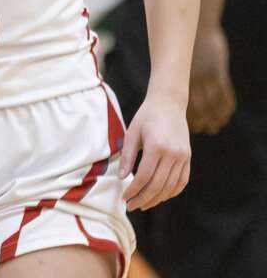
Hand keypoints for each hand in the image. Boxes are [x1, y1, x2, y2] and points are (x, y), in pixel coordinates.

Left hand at [120, 91, 191, 210]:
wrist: (169, 104)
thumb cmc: (146, 117)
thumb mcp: (132, 133)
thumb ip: (128, 156)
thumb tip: (122, 178)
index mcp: (157, 146)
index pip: (145, 177)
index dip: (133, 190)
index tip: (124, 197)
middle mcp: (173, 154)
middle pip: (158, 185)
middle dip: (143, 198)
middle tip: (131, 207)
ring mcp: (183, 157)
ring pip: (171, 186)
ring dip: (157, 199)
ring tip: (143, 204)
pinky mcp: (188, 158)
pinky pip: (182, 181)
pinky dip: (171, 192)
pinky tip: (160, 197)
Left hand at [187, 26, 235, 133]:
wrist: (198, 29)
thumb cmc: (185, 48)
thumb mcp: (178, 65)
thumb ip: (179, 81)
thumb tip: (175, 99)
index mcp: (181, 79)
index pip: (186, 105)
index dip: (191, 118)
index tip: (195, 128)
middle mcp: (193, 79)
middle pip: (200, 107)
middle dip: (205, 120)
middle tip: (209, 130)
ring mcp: (207, 75)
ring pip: (214, 102)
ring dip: (217, 116)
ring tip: (218, 124)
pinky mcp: (219, 71)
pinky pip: (225, 92)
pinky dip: (227, 105)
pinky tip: (227, 112)